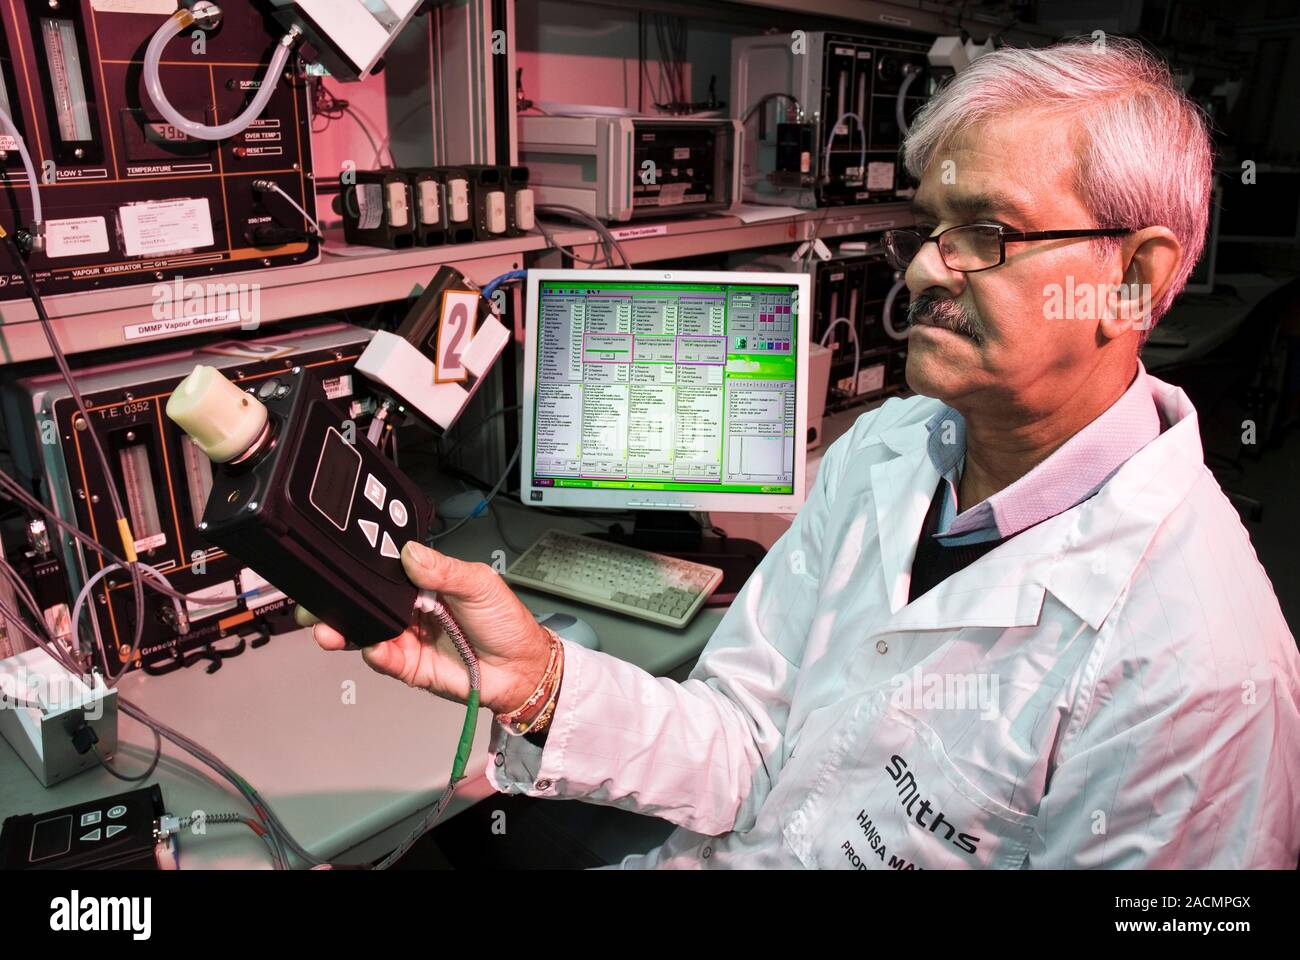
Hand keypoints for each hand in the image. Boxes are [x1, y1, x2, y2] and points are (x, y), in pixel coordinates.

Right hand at [312, 540, 553, 714]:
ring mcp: (406, 637)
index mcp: (423, 582)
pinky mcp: (409, 666)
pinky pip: (384, 658)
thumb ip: (444, 569)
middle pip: (364, 602)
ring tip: (329, 630)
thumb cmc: (505, 621)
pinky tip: (373, 646)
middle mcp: (408, 608)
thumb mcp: (480, 584)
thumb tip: (410, 553)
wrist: (521, 668)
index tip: (335, 565)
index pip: (382, 572)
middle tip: (314, 604)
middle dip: (335, 602)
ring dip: (343, 630)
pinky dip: (374, 653)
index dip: (358, 570)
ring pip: (364, 631)